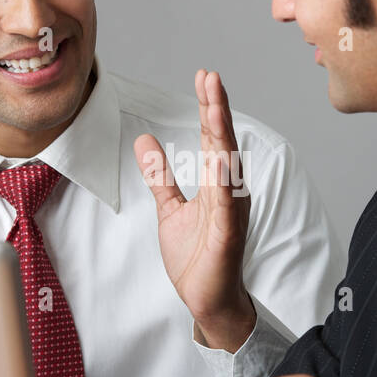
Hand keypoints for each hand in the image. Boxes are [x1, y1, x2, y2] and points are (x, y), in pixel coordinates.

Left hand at [134, 69, 253, 351]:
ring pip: (228, 168)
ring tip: (215, 106)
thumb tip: (145, 140)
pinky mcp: (228, 236)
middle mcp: (229, 193)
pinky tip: (221, 160)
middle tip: (210, 76)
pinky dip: (224, 183)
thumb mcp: (170, 209)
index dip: (208, 108)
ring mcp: (230, 213)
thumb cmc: (197, 257)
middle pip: (223, 144)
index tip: (204, 77)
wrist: (207, 300)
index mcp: (217, 184)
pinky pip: (226, 207)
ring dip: (222, 136)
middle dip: (217, 109)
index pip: (211, 139)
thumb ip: (161, 176)